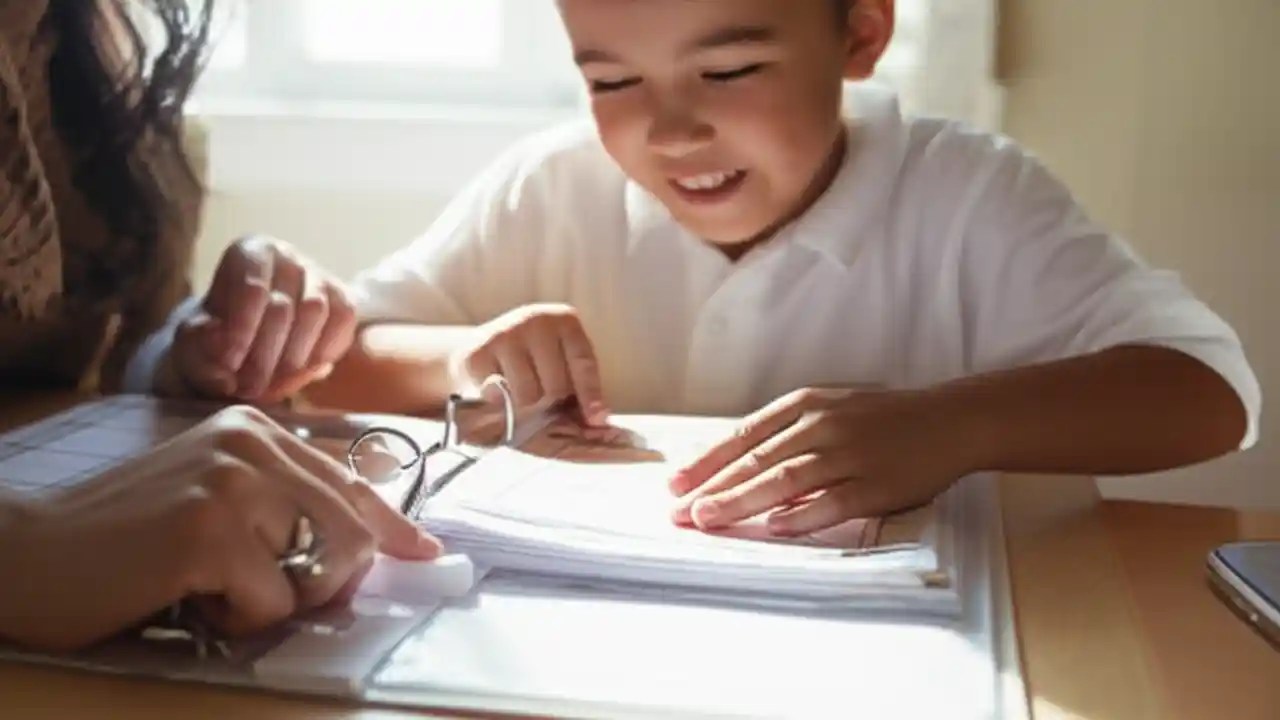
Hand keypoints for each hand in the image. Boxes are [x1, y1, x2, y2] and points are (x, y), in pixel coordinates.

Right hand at [1, 406, 440, 650]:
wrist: (32, 551)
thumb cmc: (129, 536)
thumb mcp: (217, 496)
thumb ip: (284, 506)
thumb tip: (369, 546)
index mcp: (258, 429)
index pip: (351, 481)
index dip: (391, 525)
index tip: (423, 550)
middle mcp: (252, 442)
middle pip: (353, 529)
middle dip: (326, 581)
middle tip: (260, 591)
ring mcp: (231, 482)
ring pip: (319, 570)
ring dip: (271, 600)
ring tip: (210, 582)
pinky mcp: (209, 531)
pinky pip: (272, 604)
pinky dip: (237, 619)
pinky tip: (187, 594)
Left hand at [173, 236, 356, 402]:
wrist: (246, 350)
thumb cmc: (216, 342)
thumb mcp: (193, 344)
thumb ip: (198, 341)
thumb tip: (218, 334)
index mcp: (249, 253)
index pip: (252, 288)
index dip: (242, 330)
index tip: (230, 365)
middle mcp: (287, 256)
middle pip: (285, 306)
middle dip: (264, 356)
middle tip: (248, 387)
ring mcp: (319, 277)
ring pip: (315, 313)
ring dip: (292, 359)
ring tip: (271, 384)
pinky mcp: (343, 301)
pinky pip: (342, 324)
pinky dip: (322, 352)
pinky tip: (300, 371)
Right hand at [451, 303, 608, 424]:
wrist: (482, 344)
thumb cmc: (534, 359)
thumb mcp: (562, 363)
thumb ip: (579, 389)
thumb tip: (597, 422)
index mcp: (565, 321)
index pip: (583, 364)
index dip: (591, 396)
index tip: (597, 421)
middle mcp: (536, 321)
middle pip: (556, 386)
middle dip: (552, 402)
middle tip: (543, 399)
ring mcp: (505, 334)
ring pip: (527, 396)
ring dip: (526, 405)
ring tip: (520, 391)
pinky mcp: (478, 353)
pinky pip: (498, 398)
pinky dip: (501, 403)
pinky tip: (498, 389)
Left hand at [669, 387, 967, 535]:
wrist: (949, 420)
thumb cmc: (882, 420)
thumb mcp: (831, 409)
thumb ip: (788, 434)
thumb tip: (739, 467)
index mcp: (806, 406)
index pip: (744, 436)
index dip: (708, 461)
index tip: (675, 484)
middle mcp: (822, 427)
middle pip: (756, 460)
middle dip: (712, 488)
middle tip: (679, 512)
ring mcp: (849, 456)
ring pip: (785, 480)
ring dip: (742, 501)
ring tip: (708, 519)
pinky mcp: (876, 485)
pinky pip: (832, 503)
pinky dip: (802, 515)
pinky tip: (773, 527)